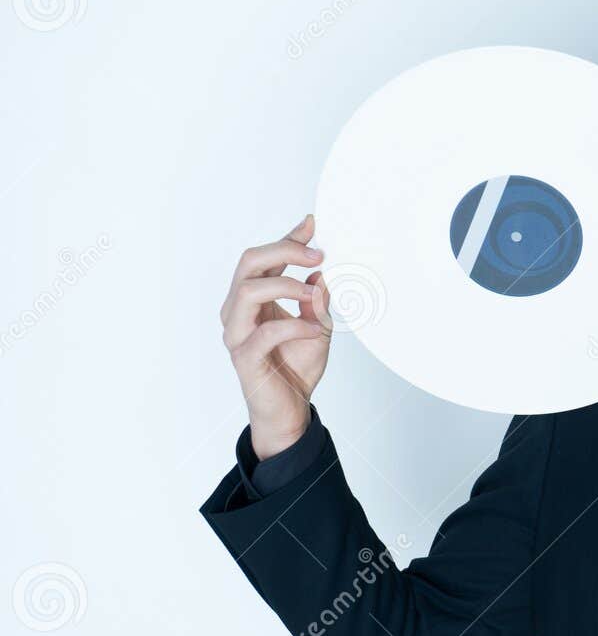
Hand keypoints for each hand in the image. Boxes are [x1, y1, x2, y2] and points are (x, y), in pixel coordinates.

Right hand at [219, 214, 333, 459]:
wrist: (290, 411)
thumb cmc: (297, 368)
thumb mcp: (318, 326)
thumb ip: (317, 300)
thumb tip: (322, 271)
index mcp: (253, 299)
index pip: (264, 259)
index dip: (287, 239)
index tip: (312, 224)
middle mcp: (238, 311)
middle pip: (249, 264)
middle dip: (283, 252)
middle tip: (316, 255)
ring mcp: (237, 334)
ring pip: (248, 291)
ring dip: (286, 285)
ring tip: (314, 294)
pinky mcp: (244, 358)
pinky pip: (264, 332)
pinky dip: (294, 324)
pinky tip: (315, 328)